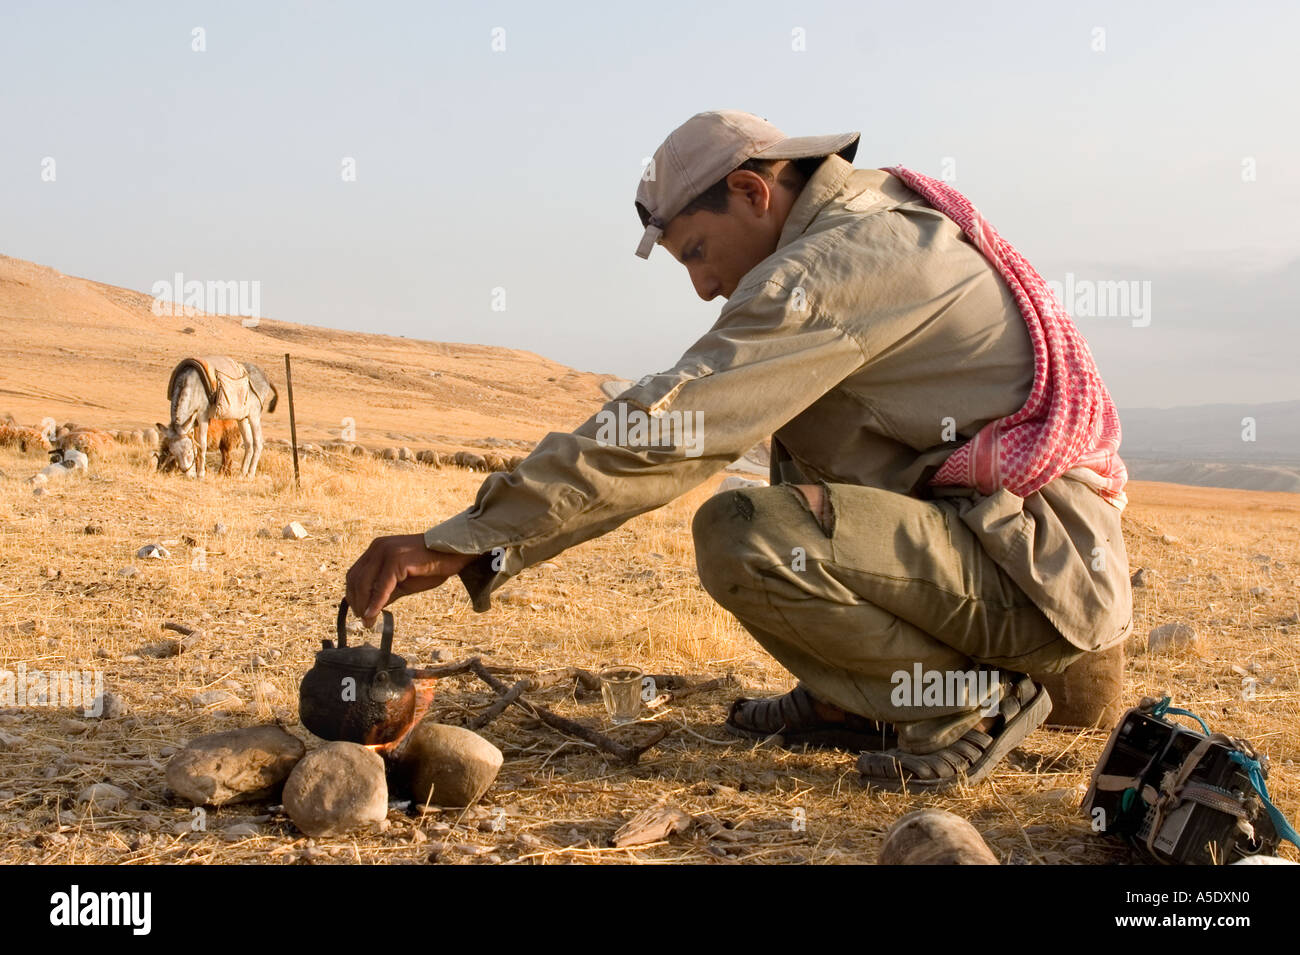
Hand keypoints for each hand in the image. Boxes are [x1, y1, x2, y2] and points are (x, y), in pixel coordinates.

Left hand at [345, 534, 476, 625]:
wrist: (455, 553)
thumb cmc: (432, 566)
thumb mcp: (404, 581)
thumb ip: (386, 591)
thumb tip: (370, 609)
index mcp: (377, 549)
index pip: (355, 574)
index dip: (353, 595)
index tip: (359, 612)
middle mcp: (378, 547)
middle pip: (355, 579)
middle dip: (356, 602)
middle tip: (363, 620)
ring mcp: (386, 551)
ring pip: (364, 583)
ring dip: (364, 605)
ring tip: (368, 621)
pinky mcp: (397, 559)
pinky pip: (382, 586)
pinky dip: (376, 602)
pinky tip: (373, 615)